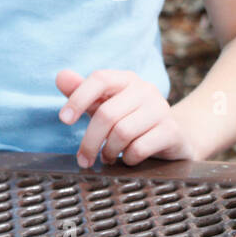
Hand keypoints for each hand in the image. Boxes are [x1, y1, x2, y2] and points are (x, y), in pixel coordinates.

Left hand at [56, 69, 197, 167]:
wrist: (174, 136)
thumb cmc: (132, 120)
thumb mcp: (105, 105)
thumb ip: (82, 93)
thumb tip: (61, 77)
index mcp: (127, 80)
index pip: (100, 79)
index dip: (79, 98)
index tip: (64, 120)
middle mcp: (146, 90)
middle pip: (107, 114)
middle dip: (90, 141)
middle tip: (84, 159)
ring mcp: (162, 110)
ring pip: (122, 132)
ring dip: (109, 151)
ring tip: (108, 158)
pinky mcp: (172, 131)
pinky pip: (140, 147)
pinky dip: (128, 158)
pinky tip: (129, 159)